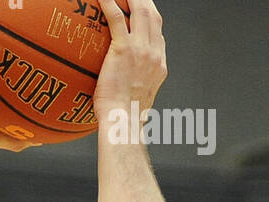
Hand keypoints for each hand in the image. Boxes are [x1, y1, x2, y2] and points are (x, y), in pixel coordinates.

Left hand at [94, 0, 167, 122]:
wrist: (124, 123)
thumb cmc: (123, 122)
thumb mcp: (135, 105)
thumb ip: (131, 91)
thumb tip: (119, 93)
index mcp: (158, 66)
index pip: (158, 36)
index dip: (151, 21)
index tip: (143, 15)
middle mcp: (154, 54)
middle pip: (153, 16)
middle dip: (145, 1)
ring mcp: (141, 50)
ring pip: (140, 10)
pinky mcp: (124, 50)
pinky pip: (116, 18)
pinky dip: (110, 3)